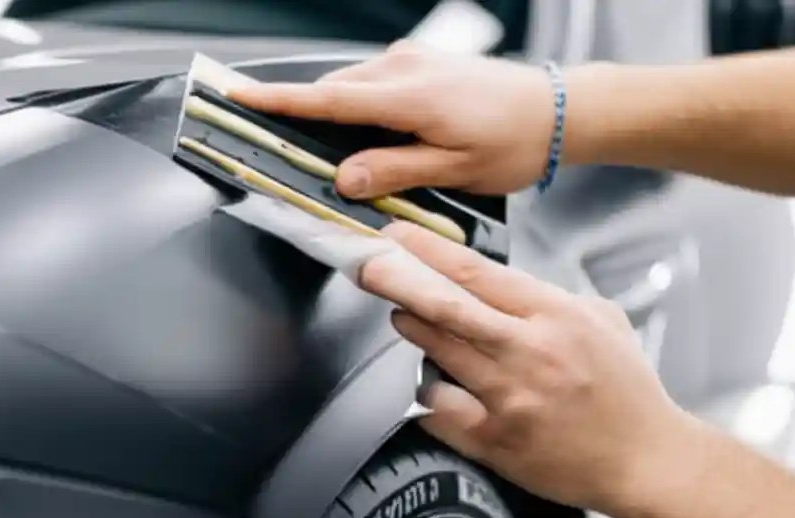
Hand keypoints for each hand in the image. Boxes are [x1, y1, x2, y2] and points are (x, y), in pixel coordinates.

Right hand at [229, 42, 557, 197]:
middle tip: (275, 145)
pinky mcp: (422, 64)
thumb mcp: (454, 170)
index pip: (326, 100)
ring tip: (323, 153)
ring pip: (350, 88)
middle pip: (331, 93)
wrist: (557, 111)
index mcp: (407, 96)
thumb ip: (393, 172)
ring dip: (331, 116)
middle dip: (298, 116)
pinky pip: (372, 84)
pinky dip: (356, 108)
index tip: (237, 97)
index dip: (277, 101)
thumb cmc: (513, 142)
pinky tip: (365, 137)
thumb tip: (343, 179)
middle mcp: (403, 69)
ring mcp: (412, 61)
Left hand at [364, 222, 705, 512]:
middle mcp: (528, 353)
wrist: (646, 460)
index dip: (427, 250)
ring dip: (411, 329)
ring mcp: (508, 399)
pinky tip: (438, 383)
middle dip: (397, 281)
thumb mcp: (601, 321)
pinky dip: (429, 390)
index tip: (396, 236)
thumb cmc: (626, 393)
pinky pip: (438, 407)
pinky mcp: (494, 441)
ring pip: (436, 353)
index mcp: (555, 317)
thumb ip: (548, 298)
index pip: (476, 272)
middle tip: (364, 265)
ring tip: (403, 316)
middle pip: (445, 307)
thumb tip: (497, 283)